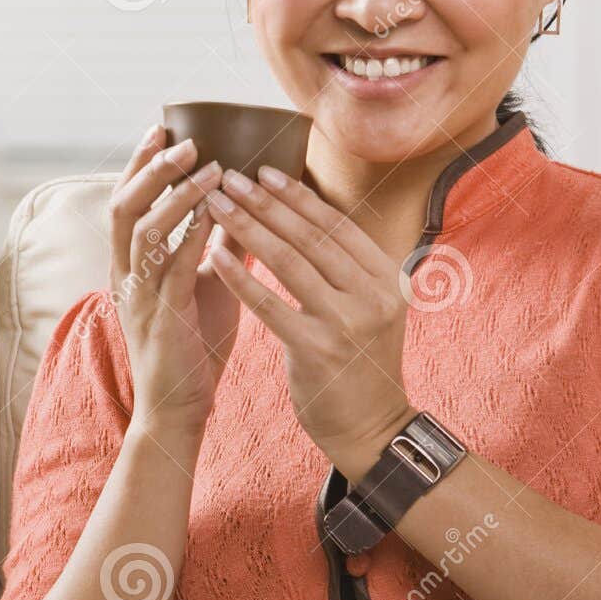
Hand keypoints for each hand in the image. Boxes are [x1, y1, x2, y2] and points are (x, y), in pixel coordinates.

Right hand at [108, 124, 241, 431]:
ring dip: (175, 194)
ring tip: (209, 168)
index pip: (126, 200)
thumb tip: (245, 201)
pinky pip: (170, 267)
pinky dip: (190, 234)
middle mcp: (126, 274)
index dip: (139, 162)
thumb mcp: (210, 284)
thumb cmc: (196, 346)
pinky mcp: (161, 317)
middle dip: (151, 167)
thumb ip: (220, 244)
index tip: (160, 127)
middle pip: (123, 204)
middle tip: (185, 139)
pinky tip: (213, 213)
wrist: (180, 408)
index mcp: (131, 264)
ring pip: (142, 229)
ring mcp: (139, 295)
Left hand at [202, 164, 415, 474]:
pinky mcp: (317, 350)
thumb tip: (311, 220)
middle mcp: (372, 295)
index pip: (336, 224)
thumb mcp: (371, 310)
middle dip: (265, 202)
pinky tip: (214, 255)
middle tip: (229, 177)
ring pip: (289, 262)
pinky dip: (240, 277)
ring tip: (216, 204)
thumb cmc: (360, 366)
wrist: (371, 429)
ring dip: (248, 228)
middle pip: (311, 236)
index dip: (297, 196)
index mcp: (386, 278)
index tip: (263, 171)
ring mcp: (347, 322)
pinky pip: (270, 304)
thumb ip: (349, 270)